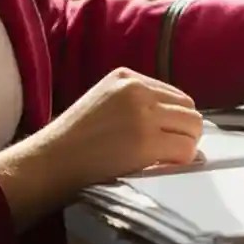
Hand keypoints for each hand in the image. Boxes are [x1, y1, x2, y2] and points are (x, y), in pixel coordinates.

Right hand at [0, 67, 202, 229]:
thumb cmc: (73, 139)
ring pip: (193, 127)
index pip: (174, 95)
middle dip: (184, 131)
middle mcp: (137, 89)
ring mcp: (144, 114)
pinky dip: (182, 160)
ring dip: (186, 145)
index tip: (164, 136)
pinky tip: (164, 166)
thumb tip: (178, 122)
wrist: (51, 160)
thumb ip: (136, 103)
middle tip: (169, 151)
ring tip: (166, 159)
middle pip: (189, 109)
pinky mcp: (147, 141)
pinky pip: (185, 150)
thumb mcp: (104, 102)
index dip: (174, 119)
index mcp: (126, 77)